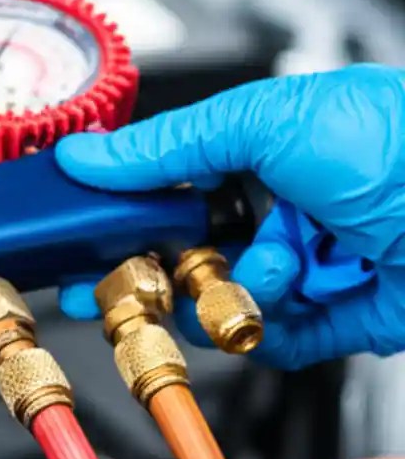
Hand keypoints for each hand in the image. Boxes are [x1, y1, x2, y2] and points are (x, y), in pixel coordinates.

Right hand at [55, 64, 404, 369]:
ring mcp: (314, 261)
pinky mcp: (342, 316)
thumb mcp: (264, 120)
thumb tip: (87, 155)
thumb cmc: (399, 141)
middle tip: (127, 278)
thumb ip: (167, 145)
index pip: (174, 178)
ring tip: (252, 282)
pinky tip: (268, 316)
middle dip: (161, 264)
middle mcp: (289, 203)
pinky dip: (265, 333)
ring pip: (228, 295)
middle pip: (192, 244)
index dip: (126, 206)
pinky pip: (278, 337)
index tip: (85, 226)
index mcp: (267, 144)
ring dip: (228, 294)